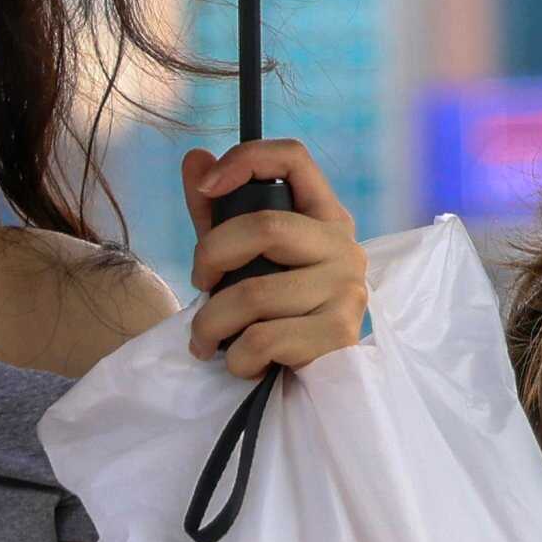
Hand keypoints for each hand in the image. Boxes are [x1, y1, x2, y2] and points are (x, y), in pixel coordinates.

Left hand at [181, 141, 370, 378]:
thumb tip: (194, 158)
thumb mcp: (242, 257)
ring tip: (206, 339)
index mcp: (324, 217)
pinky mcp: (340, 333)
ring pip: (255, 293)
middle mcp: (344, 246)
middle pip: (264, 225)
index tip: (206, 187)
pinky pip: (264, 338)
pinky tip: (242, 363)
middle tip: (201, 286)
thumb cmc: (275, 313)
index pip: (294, 158)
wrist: (312, 384)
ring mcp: (347, 289)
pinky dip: (237, 357)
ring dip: (212, 322)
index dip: (246, 159)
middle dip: (211, 256)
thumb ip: (216, 212)